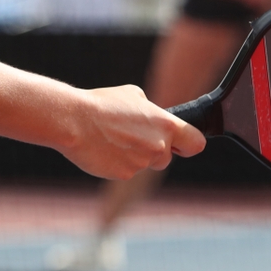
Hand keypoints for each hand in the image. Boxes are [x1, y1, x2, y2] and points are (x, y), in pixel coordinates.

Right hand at [60, 85, 205, 180]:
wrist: (74, 121)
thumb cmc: (102, 104)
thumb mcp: (133, 95)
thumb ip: (150, 111)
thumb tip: (152, 117)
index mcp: (166, 125)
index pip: (196, 143)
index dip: (188, 145)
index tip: (180, 145)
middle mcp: (159, 147)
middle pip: (165, 158)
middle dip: (151, 152)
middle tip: (130, 138)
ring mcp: (142, 163)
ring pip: (143, 165)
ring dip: (132, 157)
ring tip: (110, 139)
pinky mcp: (124, 175)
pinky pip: (125, 171)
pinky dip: (116, 163)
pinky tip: (102, 149)